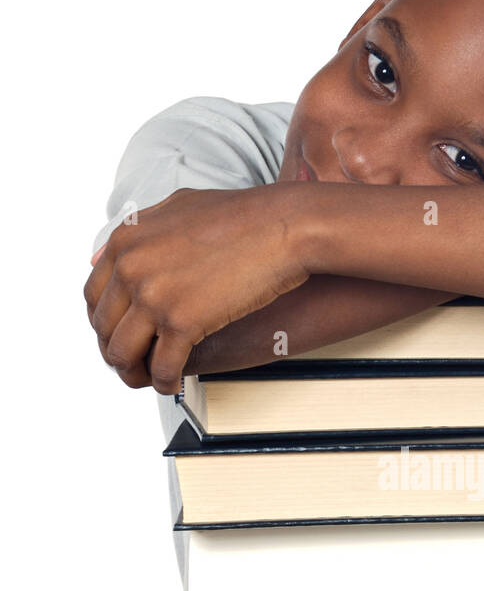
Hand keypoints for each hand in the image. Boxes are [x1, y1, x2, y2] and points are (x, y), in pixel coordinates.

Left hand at [84, 185, 312, 392]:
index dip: (104, 323)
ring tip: (149, 377)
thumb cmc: (242, 216)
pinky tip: (173, 383)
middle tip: (133, 362)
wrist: (283, 227)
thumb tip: (101, 256)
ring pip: (123, 353)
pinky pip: (161, 367)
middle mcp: (131, 269)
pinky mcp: (183, 323)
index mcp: (125, 242)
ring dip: (133, 372)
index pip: (93, 296)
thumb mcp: (175, 208)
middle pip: (104, 328)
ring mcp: (154, 297)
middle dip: (115, 350)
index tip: (119, 333)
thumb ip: (137, 231)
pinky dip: (164, 381)